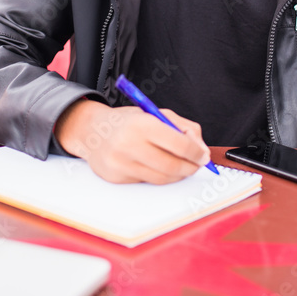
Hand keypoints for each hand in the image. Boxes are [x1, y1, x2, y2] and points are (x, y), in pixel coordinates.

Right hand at [54, 100, 210, 183]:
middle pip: (172, 166)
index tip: (204, 155)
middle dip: (191, 167)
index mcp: (142, 124)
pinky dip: (159, 177)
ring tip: (181, 166)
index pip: (179, 144)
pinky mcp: (116, 177)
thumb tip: (202, 150)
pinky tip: (157, 166)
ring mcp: (121, 163)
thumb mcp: (155, 113)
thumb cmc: (128, 122)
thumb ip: (183, 128)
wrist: (92, 131)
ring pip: (162, 178)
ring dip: (178, 175)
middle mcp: (129, 144)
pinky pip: (147, 182)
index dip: (197, 153)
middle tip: (196, 164)